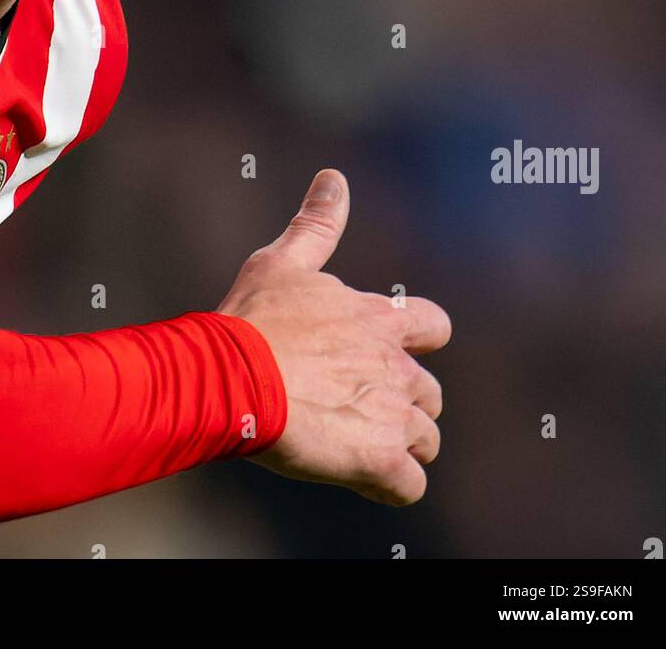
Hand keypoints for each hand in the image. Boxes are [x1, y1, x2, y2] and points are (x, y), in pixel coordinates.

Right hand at [217, 168, 451, 504]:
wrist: (228, 376)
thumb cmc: (252, 319)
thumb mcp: (281, 262)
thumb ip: (316, 225)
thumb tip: (334, 177)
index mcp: (379, 319)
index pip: (436, 327)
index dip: (419, 344)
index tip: (391, 352)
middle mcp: (396, 366)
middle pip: (431, 394)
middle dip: (405, 403)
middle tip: (357, 407)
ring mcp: (391, 415)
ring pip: (425, 440)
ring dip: (400, 445)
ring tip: (355, 445)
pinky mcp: (377, 461)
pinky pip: (409, 487)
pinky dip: (391, 486)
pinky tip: (360, 478)